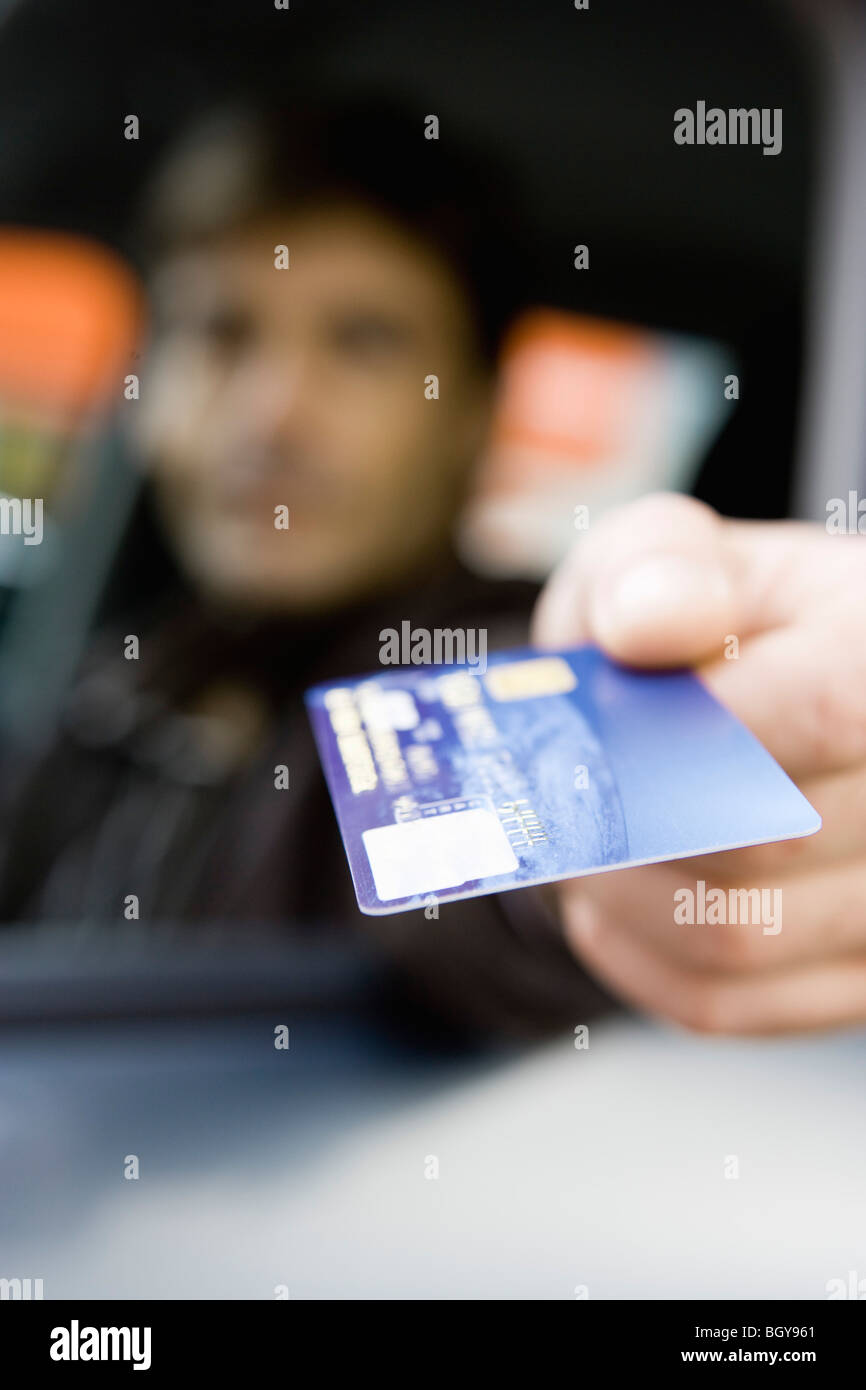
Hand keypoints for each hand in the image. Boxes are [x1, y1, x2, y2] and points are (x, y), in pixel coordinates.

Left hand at [532, 491, 865, 1034]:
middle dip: (629, 820)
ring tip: (578, 845)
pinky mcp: (848, 976)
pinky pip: (726, 1002)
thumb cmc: (702, 624)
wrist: (742, 700)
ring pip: (738, 938)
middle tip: (559, 795)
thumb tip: (645, 620)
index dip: (692, 732)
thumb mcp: (668, 556)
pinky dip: (636, 959)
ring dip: (619, 897)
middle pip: (769, 837)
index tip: (598, 735)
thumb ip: (658, 567)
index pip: (825, 711)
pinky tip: (607, 905)